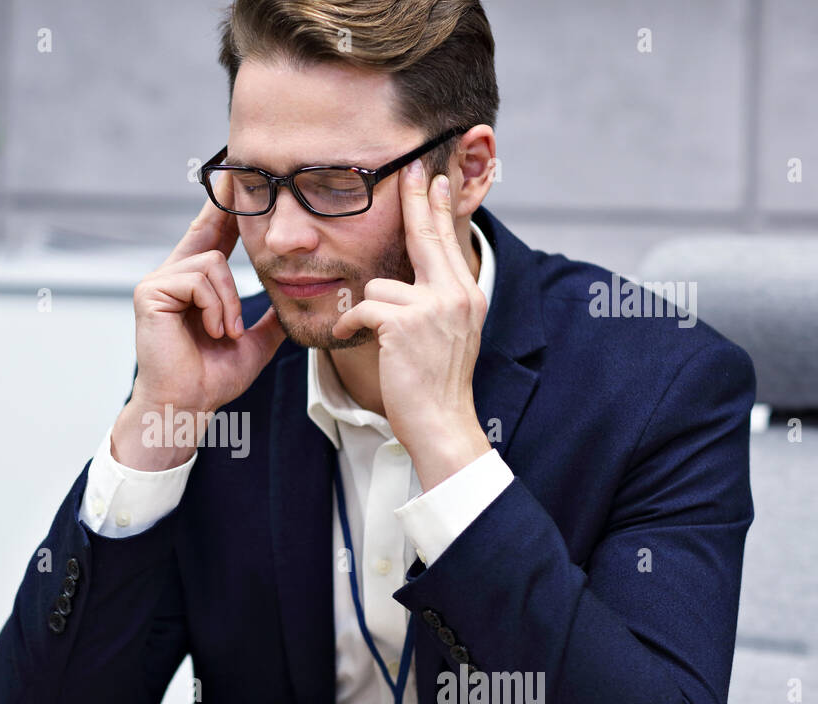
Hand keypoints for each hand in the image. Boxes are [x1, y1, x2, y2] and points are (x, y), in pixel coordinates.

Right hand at [114, 176, 285, 469]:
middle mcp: (170, 276)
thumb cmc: (212, 378)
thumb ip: (269, 317)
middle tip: (235, 197)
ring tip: (226, 331)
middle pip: (210, 236)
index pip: (211, 236)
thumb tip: (296, 298)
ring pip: (212, 263)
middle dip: (227, 218)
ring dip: (230, 301)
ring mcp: (157, 282)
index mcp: (192, 284)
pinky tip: (213, 331)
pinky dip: (216, 307)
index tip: (235, 182)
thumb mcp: (253, 342)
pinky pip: (198, 279)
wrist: (188, 406)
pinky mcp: (150, 293)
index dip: (223, 209)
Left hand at [331, 161, 490, 490]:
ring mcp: (433, 307)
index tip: (431, 177)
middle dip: (415, 200)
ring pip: (379, 285)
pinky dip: (350, 324)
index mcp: (466, 296)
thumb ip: (438, 301)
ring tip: (377, 339)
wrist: (442, 422)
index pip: (447, 241)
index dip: (436, 207)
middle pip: (426, 236)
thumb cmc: (436, 384)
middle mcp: (455, 295)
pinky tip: (354, 338)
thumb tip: (417, 276)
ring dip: (368, 312)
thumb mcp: (449, 334)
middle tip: (411, 167)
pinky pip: (362, 308)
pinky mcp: (404, 323)